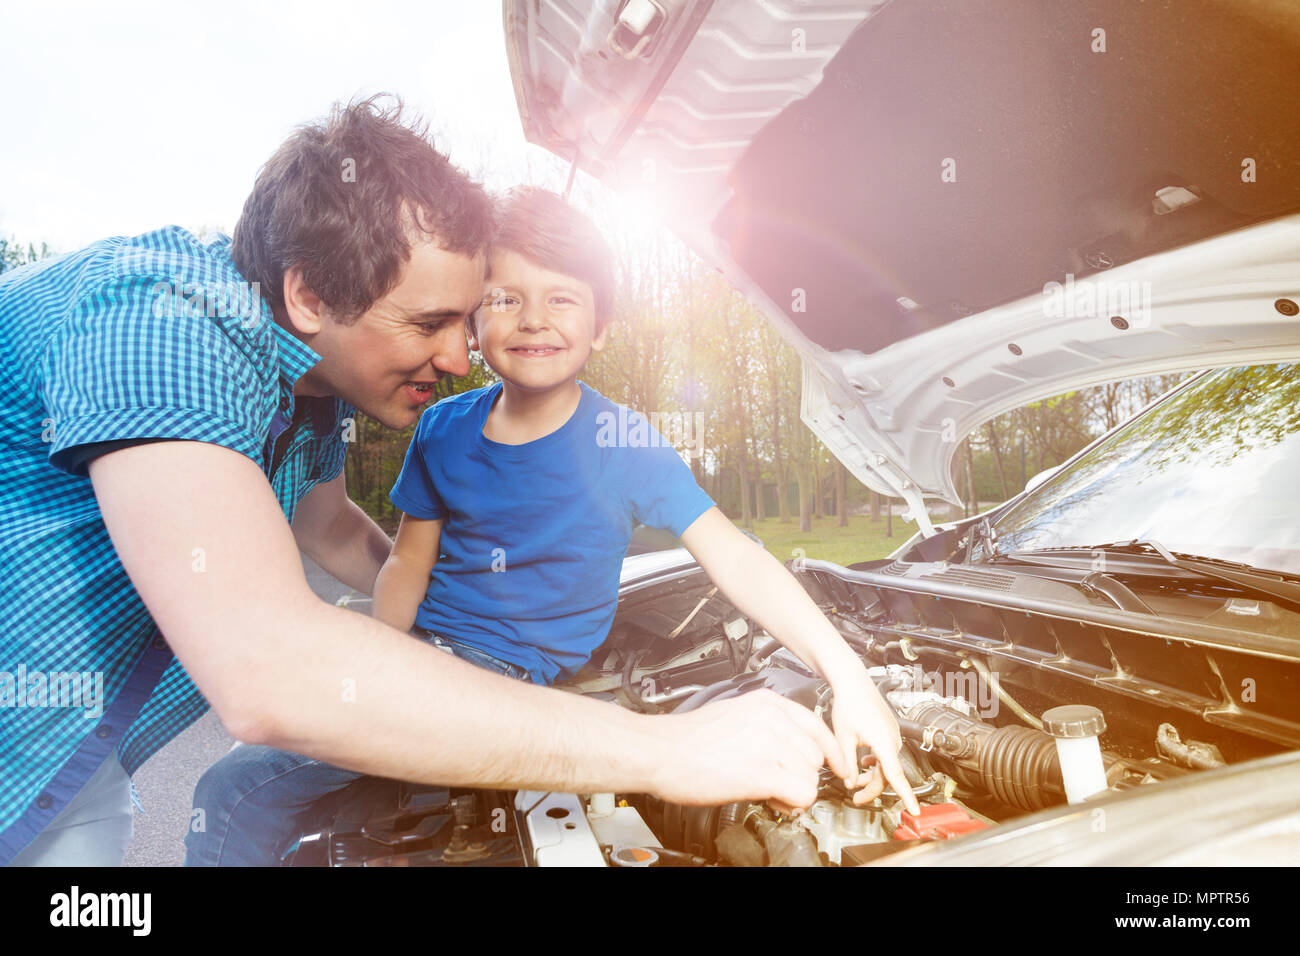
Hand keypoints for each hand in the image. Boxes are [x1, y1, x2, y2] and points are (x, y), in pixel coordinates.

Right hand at [649, 690, 851, 808]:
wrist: (660, 751)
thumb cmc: (688, 739)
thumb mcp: (735, 715)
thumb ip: (766, 727)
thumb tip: (787, 750)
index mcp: (767, 703)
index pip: (818, 727)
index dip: (830, 753)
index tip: (836, 768)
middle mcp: (773, 719)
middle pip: (817, 755)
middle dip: (801, 774)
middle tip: (775, 782)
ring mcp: (771, 743)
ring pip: (812, 777)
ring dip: (793, 790)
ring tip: (766, 790)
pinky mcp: (765, 771)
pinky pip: (803, 794)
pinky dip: (790, 803)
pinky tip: (769, 798)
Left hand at [829, 674, 920, 814]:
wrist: (854, 682)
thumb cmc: (849, 704)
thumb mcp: (843, 738)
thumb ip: (847, 764)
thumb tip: (849, 782)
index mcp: (883, 743)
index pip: (896, 776)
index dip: (906, 796)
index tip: (914, 810)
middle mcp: (892, 740)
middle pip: (887, 774)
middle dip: (871, 788)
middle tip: (855, 797)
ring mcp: (892, 734)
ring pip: (885, 764)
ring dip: (871, 774)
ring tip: (854, 779)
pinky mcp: (889, 730)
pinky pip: (885, 753)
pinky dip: (875, 761)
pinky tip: (863, 761)